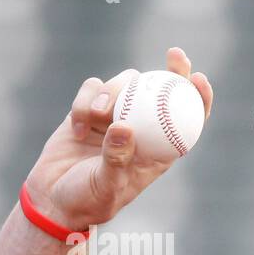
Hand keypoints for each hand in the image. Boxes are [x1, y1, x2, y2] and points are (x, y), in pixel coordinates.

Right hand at [22, 47, 214, 230]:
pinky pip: (93, 89)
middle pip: (163, 92)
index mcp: (159, 150)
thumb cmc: (89, 200)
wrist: (54, 199)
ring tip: (96, 118)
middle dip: (174, 69)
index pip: (188, 120)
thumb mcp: (106, 185)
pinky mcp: (88, 110)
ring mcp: (115, 117)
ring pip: (125, 84)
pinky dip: (84, 102)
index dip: (199, 97)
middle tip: (176, 54)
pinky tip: (77, 129)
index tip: (199, 78)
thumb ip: (116, 159)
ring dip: (111, 93)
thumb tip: (125, 128)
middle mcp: (141, 129)